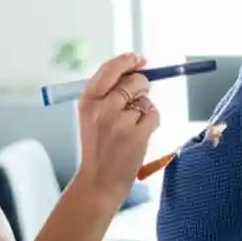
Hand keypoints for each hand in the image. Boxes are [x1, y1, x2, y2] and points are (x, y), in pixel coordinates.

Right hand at [72, 53, 161, 203]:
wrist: (98, 181)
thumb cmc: (99, 146)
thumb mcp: (92, 116)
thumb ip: (108, 92)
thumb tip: (136, 68)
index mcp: (87, 100)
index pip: (110, 69)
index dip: (127, 61)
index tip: (139, 59)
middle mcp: (102, 108)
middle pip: (133, 81)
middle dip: (142, 85)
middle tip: (138, 97)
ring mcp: (119, 122)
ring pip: (145, 100)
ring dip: (145, 108)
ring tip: (132, 125)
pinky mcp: (136, 135)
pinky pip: (153, 115)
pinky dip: (151, 122)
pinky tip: (139, 134)